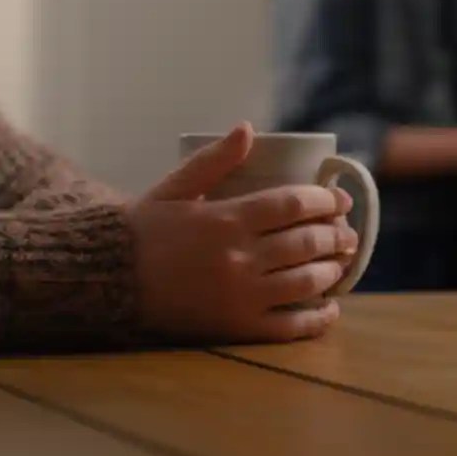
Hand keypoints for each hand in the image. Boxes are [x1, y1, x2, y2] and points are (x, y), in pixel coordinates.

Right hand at [128, 123, 356, 343]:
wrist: (108, 281)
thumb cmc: (143, 230)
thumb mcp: (175, 188)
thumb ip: (214, 161)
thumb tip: (247, 129)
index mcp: (227, 218)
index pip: (293, 204)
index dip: (325, 201)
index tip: (340, 201)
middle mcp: (240, 257)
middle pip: (307, 242)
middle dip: (336, 236)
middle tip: (348, 234)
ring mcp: (241, 295)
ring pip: (306, 281)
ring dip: (332, 271)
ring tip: (341, 263)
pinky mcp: (238, 326)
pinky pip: (290, 325)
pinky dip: (318, 318)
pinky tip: (330, 308)